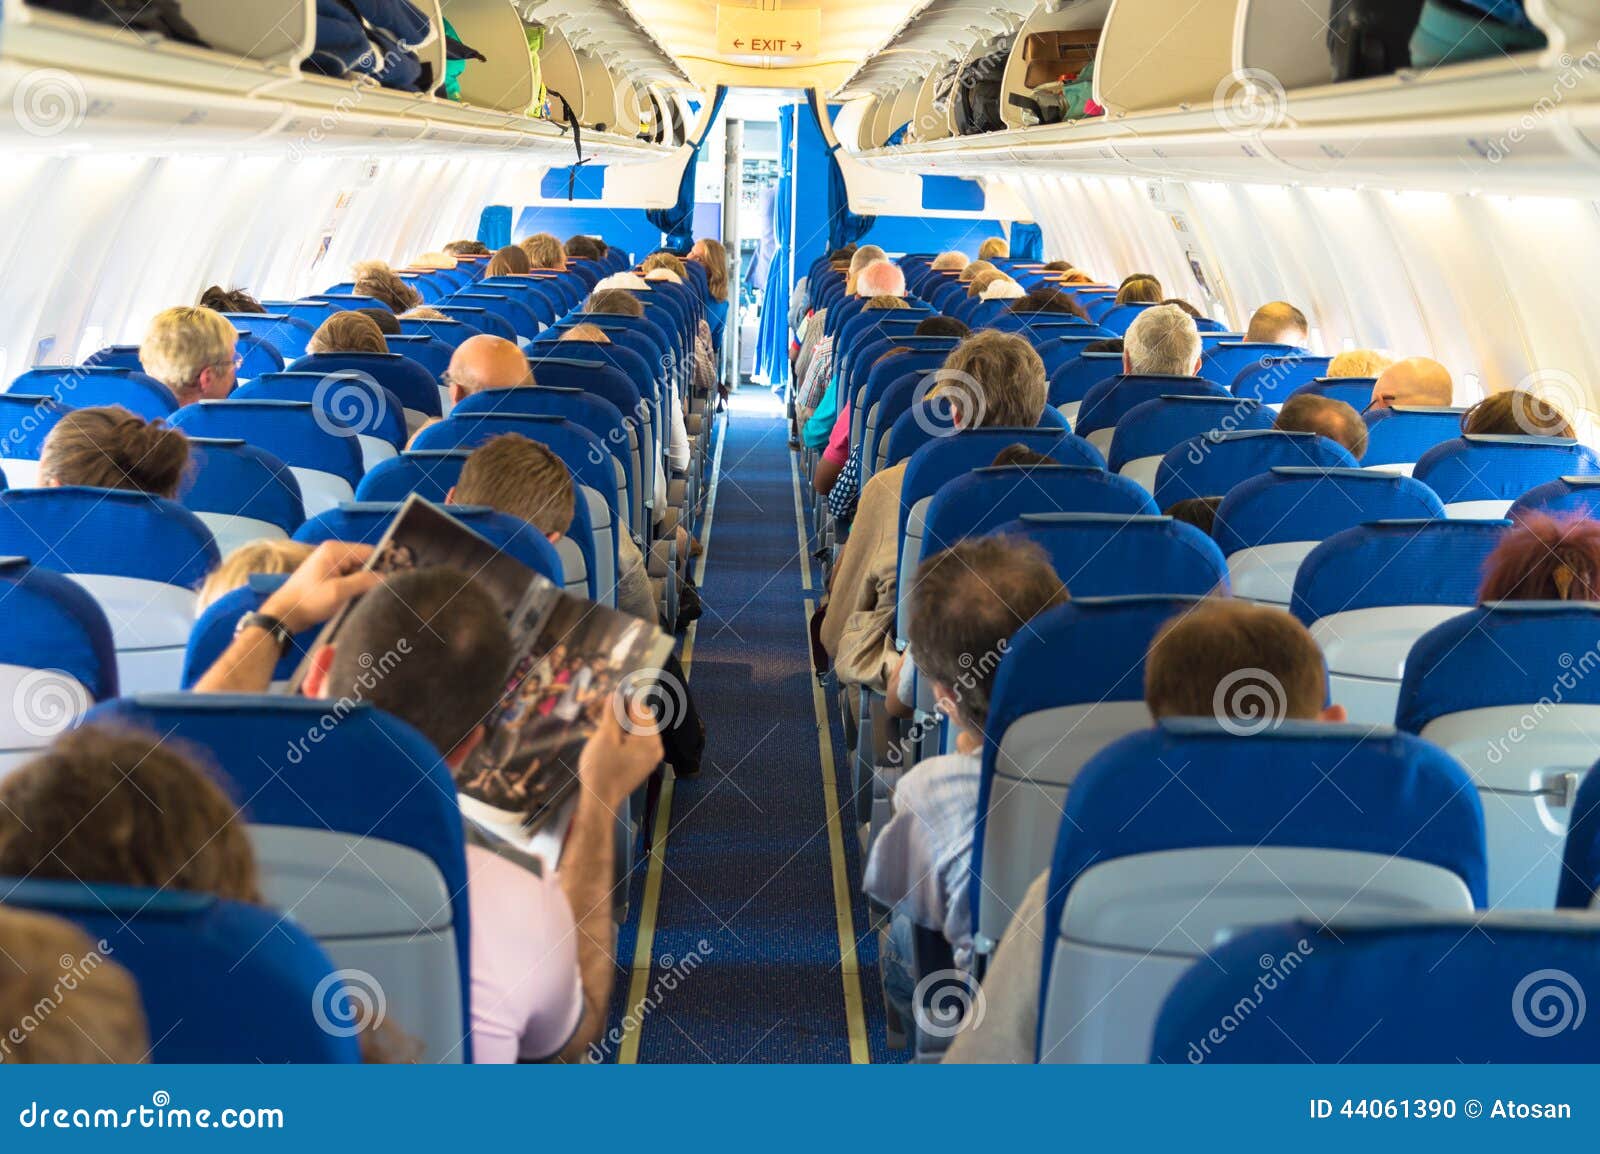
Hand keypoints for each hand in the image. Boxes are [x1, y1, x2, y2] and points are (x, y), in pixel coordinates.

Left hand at [261, 542, 381, 634]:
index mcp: (335, 550)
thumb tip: (388, 577)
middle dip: (375, 575)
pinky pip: (349, 579)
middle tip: (390, 591)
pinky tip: (363, 599)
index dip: (385, 563)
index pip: (369, 552)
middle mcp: (334, 553)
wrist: (284, 615)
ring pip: (358, 572)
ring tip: (377, 597)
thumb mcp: (339, 591)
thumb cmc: (310, 600)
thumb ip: (364, 581)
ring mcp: (330, 566)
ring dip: (365, 584)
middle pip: (364, 561)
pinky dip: (356, 588)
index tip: (400, 578)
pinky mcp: (328, 578)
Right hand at [578, 693, 662, 808]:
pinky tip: (613, 745)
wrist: (600, 800)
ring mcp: (652, 757)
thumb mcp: (604, 736)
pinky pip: (639, 743)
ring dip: (625, 726)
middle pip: (643, 718)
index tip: (609, 703)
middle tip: (607, 721)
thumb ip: (612, 713)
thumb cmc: (601, 769)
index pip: (641, 707)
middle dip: (625, 715)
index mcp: (650, 738)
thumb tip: (615, 695)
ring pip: (640, 730)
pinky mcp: (644, 764)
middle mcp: (657, 747)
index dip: (624, 702)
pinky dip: (627, 739)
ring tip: (608, 734)